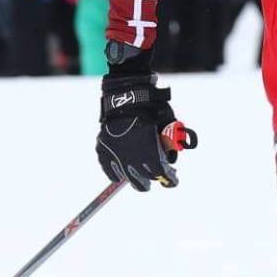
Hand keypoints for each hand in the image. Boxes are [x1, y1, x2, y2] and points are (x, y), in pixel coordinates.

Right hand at [96, 43, 196, 190]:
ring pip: (125, 175)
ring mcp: (116, 153)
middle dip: (149, 182)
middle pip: (141, 180)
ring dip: (133, 179)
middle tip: (152, 182)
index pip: (160, 174)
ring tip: (137, 181)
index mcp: (150, 153)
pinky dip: (113, 173)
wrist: (129, 94)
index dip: (168, 180)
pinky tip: (118, 177)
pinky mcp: (103, 148)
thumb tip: (172, 158)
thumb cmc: (153, 108)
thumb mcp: (169, 124)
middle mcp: (132, 157)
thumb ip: (171, 142)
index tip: (172, 182)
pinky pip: (108, 167)